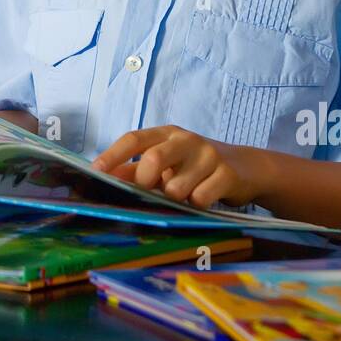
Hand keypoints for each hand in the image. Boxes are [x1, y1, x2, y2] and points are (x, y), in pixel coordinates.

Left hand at [90, 126, 262, 208]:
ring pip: (177, 187)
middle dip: (146, 181)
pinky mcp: (227, 173)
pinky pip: (200, 199)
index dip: (113, 155)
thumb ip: (135, 171)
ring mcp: (208, 154)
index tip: (95, 172)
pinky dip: (196, 206)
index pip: (134, 139)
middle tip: (150, 191)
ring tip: (183, 196)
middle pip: (153, 158)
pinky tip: (202, 200)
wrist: (245, 168)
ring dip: (174, 199)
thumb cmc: (194, 166)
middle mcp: (185, 139)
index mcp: (166, 134)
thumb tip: (103, 179)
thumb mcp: (166, 164)